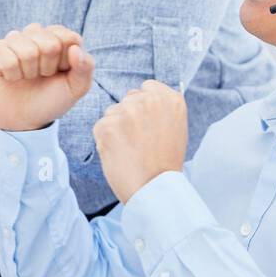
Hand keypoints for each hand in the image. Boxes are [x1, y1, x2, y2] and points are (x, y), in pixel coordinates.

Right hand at [0, 24, 92, 131]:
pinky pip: (7, 58)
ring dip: (29, 72)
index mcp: (58, 38)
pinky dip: (12, 75)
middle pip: (49, 43)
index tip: (60, 72)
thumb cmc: (50, 100)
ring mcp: (15, 40)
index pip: (68, 38)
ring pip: (27, 51)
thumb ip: (85, 68)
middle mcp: (37, 34)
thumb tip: (75, 49)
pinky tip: (12, 77)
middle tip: (42, 76)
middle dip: (47, 68)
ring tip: (27, 77)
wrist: (23, 119)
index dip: (66, 61)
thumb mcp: (76, 89)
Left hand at [92, 80, 186, 204]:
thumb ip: (160, 108)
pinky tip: (119, 154)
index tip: (148, 124)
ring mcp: (127, 112)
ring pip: (112, 113)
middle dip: (128, 117)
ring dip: (116, 128)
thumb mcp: (175, 128)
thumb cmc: (164, 163)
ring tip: (131, 150)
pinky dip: (105, 141)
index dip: (143, 106)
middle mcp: (149, 100)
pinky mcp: (107, 126)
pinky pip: (100, 127)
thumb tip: (138, 94)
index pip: (146, 88)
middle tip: (139, 142)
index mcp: (170, 99)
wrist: (154, 189)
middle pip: (127, 100)